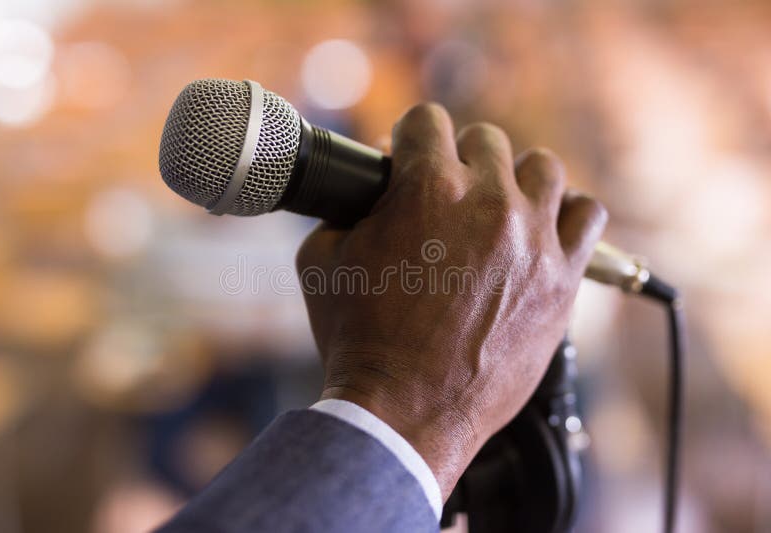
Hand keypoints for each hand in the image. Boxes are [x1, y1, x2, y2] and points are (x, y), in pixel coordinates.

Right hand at [296, 103, 606, 498]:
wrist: (404, 410)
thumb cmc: (359, 339)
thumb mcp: (323, 260)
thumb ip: (345, 209)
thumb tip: (370, 189)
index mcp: (426, 189)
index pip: (427, 119)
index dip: (410, 137)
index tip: (408, 157)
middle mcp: (487, 203)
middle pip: (486, 139)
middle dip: (459, 158)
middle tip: (446, 192)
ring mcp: (532, 240)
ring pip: (543, 167)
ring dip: (515, 179)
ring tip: (497, 206)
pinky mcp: (561, 280)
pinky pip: (587, 216)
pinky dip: (566, 214)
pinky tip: (543, 230)